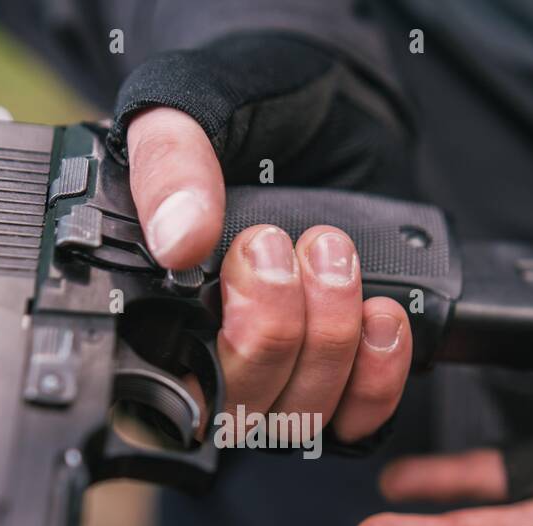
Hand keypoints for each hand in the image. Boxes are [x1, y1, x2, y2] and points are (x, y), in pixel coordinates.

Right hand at [126, 106, 412, 441]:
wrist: (335, 98)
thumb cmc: (250, 104)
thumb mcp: (190, 103)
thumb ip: (170, 162)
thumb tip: (175, 242)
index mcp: (150, 305)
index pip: (158, 387)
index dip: (198, 356)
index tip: (235, 264)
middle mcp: (211, 353)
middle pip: (236, 409)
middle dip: (270, 333)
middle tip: (282, 247)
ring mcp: (280, 371)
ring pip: (298, 417)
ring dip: (328, 341)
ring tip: (334, 255)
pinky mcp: (344, 373)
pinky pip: (359, 420)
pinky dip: (376, 376)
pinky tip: (381, 315)